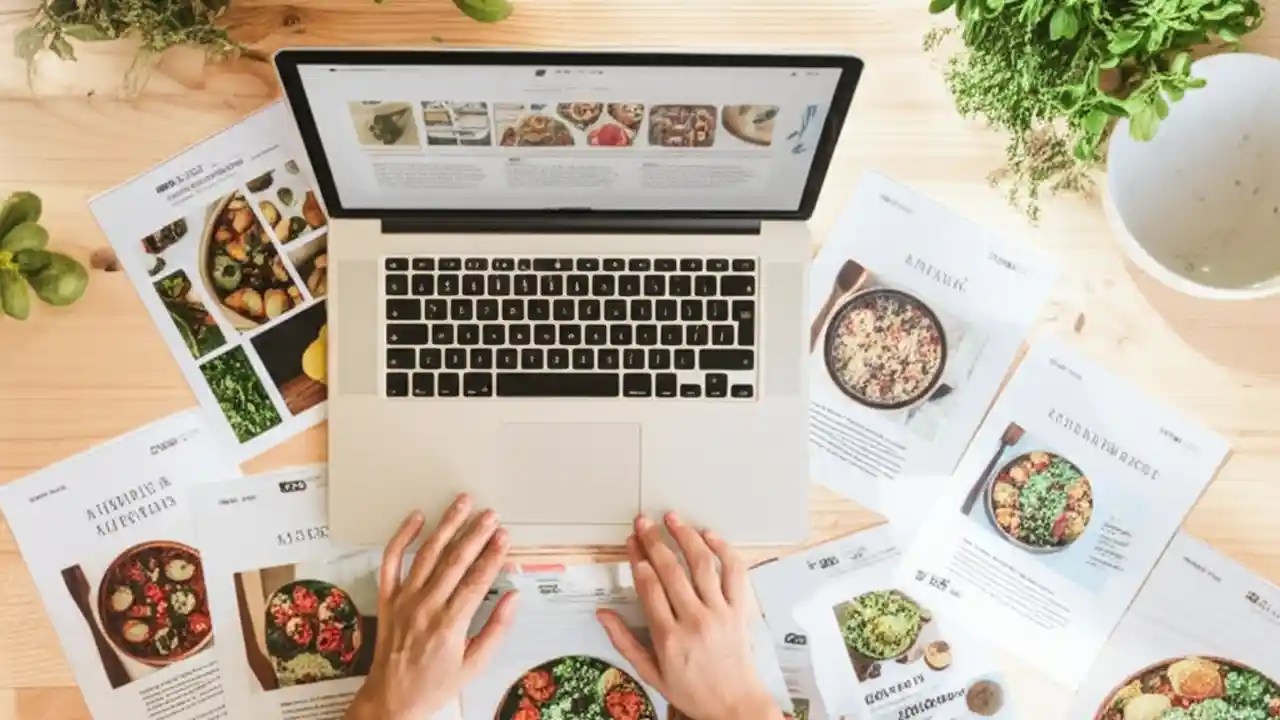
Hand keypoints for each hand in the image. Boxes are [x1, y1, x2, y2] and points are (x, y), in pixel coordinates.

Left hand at [346, 495, 518, 719]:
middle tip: (490, 514)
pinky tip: (416, 518)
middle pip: (455, 561)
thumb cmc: (434, 684)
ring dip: (446, 526)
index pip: (477, 580)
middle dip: (475, 533)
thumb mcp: (474, 665)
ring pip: (427, 553)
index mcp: (450, 625)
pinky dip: (402, 537)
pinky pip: (391, 561)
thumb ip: (496, 630)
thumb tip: (514, 598)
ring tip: (461, 503)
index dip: (493, 555)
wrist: (391, 698)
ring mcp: (404, 599)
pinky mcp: (388, 597)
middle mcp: (426, 607)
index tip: (505, 537)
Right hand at [597, 513, 781, 719]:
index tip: (631, 544)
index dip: (637, 560)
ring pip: (701, 564)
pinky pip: (734, 572)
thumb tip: (603, 615)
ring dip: (685, 536)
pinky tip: (709, 535)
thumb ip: (625, 642)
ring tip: (672, 518)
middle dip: (654, 541)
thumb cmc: (694, 691)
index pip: (648, 588)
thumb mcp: (651, 674)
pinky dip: (723, 549)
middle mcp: (695, 621)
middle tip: (643, 523)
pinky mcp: (739, 610)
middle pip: (671, 570)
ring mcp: (720, 613)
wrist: (736, 705)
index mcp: (669, 638)